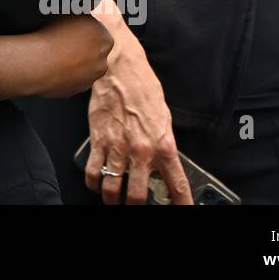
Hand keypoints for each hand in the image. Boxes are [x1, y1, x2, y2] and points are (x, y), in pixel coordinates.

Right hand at [0, 11, 112, 99]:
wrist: (38, 62)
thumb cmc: (51, 33)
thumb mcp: (70, 10)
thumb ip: (83, 11)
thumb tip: (86, 8)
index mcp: (105, 38)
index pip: (98, 32)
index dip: (83, 30)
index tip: (69, 29)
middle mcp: (102, 61)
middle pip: (93, 52)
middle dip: (82, 48)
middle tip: (61, 41)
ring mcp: (90, 79)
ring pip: (83, 68)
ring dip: (74, 62)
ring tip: (53, 54)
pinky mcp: (76, 91)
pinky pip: (71, 80)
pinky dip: (64, 74)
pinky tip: (50, 65)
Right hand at [84, 3, 192, 204]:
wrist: (118, 69)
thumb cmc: (142, 87)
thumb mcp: (163, 116)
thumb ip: (163, 143)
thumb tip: (163, 163)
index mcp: (163, 144)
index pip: (177, 184)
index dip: (182, 203)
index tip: (184, 211)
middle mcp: (141, 150)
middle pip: (138, 196)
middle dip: (137, 206)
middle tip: (136, 205)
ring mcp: (117, 147)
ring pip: (113, 189)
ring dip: (113, 200)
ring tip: (115, 201)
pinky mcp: (98, 140)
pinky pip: (93, 172)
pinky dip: (93, 183)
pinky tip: (97, 183)